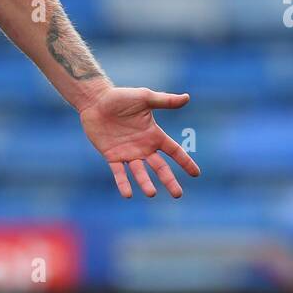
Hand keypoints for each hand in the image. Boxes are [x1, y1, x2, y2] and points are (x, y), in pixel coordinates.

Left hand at [79, 85, 199, 198]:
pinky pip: (119, 173)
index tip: (196, 174)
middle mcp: (143, 147)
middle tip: (178, 195)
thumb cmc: (120, 97)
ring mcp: (128, 153)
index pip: (174, 151)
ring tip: (151, 193)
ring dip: (145, 183)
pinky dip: (123, 183)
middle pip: (160, 167)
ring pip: (140, 172)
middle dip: (169, 181)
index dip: (185, 162)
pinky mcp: (111, 156)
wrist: (95, 101)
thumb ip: (165, 101)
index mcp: (154, 135)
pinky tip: (128, 194)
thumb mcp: (145, 98)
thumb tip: (187, 98)